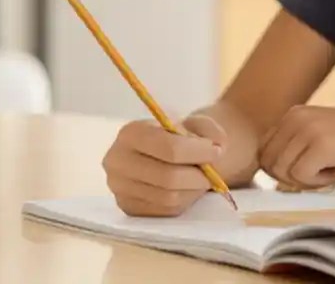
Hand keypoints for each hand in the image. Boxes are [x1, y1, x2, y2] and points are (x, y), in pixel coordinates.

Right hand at [103, 115, 226, 216]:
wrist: (160, 153)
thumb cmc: (178, 136)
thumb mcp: (194, 124)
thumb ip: (209, 130)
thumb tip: (217, 147)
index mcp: (131, 133)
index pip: (170, 148)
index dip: (199, 152)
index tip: (217, 151)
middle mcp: (117, 161)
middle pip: (168, 177)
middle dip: (199, 175)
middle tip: (213, 171)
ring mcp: (119, 187)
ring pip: (169, 197)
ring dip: (193, 189)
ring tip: (202, 178)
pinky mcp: (128, 207)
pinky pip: (165, 210)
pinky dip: (184, 200)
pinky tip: (187, 187)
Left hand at [258, 106, 334, 188]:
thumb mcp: (322, 137)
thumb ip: (295, 148)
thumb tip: (267, 175)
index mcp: (294, 113)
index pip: (263, 151)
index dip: (285, 168)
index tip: (314, 165)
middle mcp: (296, 116)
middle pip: (268, 164)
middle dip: (292, 176)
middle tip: (324, 169)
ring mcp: (308, 129)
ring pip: (281, 173)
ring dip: (307, 180)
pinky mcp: (321, 145)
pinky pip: (300, 178)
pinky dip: (319, 182)